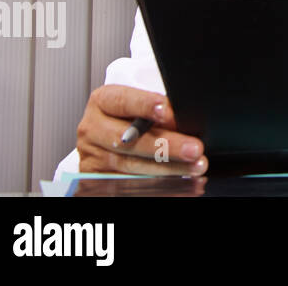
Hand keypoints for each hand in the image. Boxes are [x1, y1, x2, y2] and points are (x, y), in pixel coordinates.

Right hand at [75, 85, 206, 175]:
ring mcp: (93, 157)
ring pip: (131, 165)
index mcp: (103, 102)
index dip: (145, 105)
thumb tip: (182, 121)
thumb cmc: (130, 117)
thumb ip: (158, 111)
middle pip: (129, 139)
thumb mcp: (140, 105)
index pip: (123, 101)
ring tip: (194, 167)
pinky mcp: (97, 180)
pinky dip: (159, 186)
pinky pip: (129, 185)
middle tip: (194, 148)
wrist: (108, 137)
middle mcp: (93, 129)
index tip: (168, 112)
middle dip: (165, 145)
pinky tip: (180, 184)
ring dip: (167, 168)